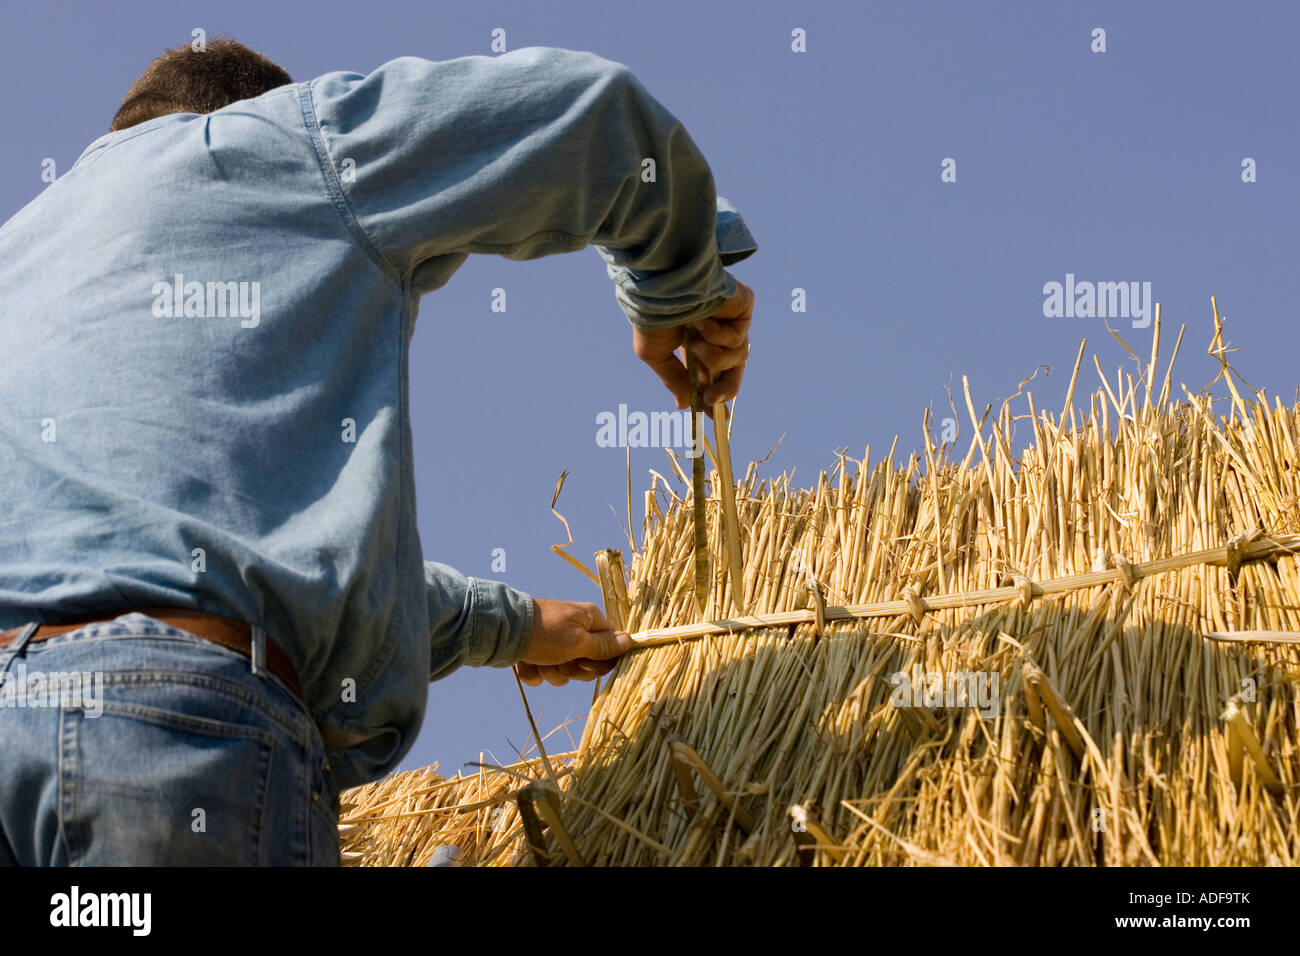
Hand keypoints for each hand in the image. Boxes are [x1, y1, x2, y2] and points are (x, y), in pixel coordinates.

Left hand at [515, 598, 632, 686]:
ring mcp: (553, 643)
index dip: (599, 662)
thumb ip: (604, 646)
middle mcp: (574, 630)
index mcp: (589, 621)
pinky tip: (526, 662)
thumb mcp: (579, 641)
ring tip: (539, 660)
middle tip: (560, 660)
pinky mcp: (535, 653)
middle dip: (571, 670)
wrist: (501, 630)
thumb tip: (630, 641)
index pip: (610, 648)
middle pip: (586, 665)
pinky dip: (533, 672)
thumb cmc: (546, 633)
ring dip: (550, 672)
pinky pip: (542, 673)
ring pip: (563, 672)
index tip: (585, 662)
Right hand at [632, 280, 753, 410]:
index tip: (713, 416)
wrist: (661, 289)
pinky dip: (717, 335)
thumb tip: (684, 405)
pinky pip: (737, 338)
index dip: (715, 395)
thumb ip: (674, 381)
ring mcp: (732, 320)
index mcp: (697, 342)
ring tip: (693, 340)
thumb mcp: (656, 356)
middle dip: (725, 389)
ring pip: (735, 358)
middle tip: (711, 400)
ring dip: (711, 356)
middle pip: (734, 371)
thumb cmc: (653, 316)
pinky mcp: (744, 308)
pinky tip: (703, 319)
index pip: (713, 374)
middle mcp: (717, 332)